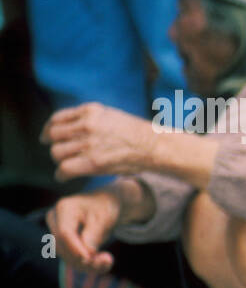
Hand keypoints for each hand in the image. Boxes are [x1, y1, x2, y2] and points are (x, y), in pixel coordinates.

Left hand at [42, 102, 162, 179]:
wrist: (156, 146)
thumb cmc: (137, 134)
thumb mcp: (111, 116)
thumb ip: (90, 119)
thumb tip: (70, 129)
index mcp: (91, 110)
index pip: (58, 118)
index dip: (49, 129)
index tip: (48, 137)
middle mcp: (87, 124)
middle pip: (54, 136)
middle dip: (53, 145)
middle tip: (59, 153)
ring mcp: (89, 143)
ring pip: (57, 153)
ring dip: (59, 161)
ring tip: (66, 165)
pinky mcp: (93, 161)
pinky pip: (65, 168)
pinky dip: (61, 174)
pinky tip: (63, 177)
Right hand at [45, 190, 122, 272]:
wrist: (104, 205)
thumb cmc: (105, 208)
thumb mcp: (104, 218)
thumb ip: (94, 235)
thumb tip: (86, 256)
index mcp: (64, 208)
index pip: (64, 233)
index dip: (76, 249)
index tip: (91, 259)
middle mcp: (55, 220)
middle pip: (63, 247)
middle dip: (84, 259)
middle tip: (108, 261)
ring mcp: (55, 231)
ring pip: (66, 256)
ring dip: (88, 264)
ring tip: (108, 262)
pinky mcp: (62, 242)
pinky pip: (72, 258)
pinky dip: (88, 264)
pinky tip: (104, 265)